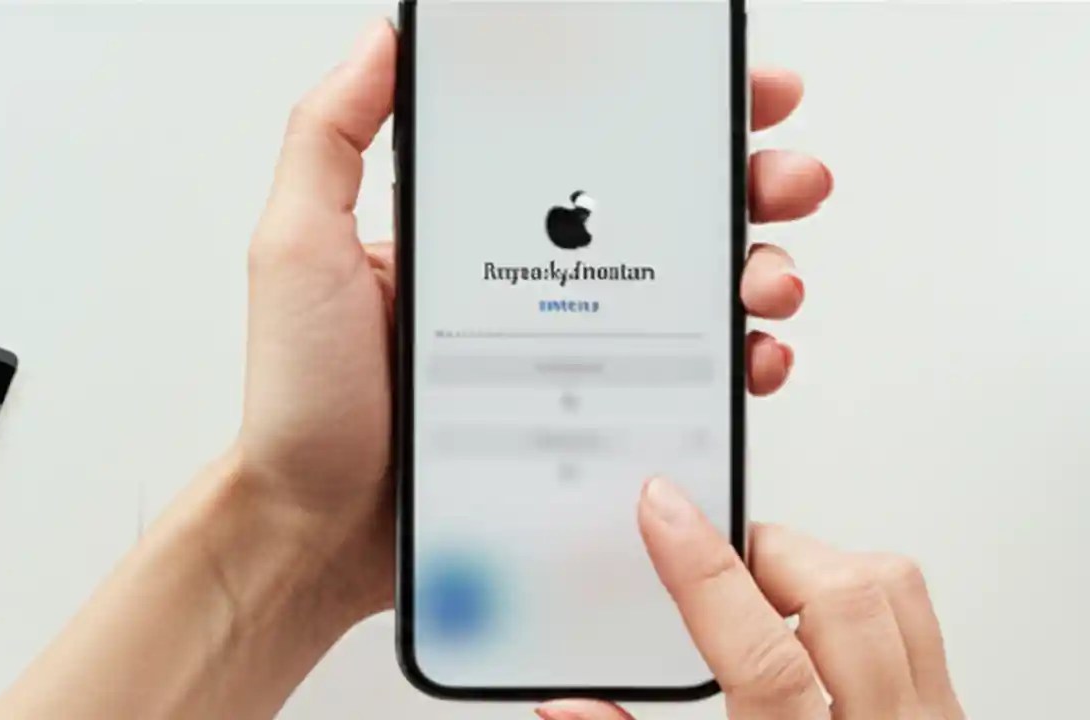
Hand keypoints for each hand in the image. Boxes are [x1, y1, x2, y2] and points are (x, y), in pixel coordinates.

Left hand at [230, 20, 832, 620]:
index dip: (675, 118)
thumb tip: (384, 40)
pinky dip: (740, 364)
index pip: (594, 155)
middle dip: (749, 186)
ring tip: (774, 279)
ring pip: (694, 297)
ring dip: (760, 272)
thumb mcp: (300, 246)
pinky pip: (687, 385)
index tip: (739, 91)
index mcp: (484, 232)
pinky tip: (756, 358)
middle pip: (668, 217)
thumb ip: (334, 139)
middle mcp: (539, 284)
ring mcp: (572, 355)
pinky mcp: (593, 423)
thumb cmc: (304, 399)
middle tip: (788, 178)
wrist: (316, 533)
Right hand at [537, 479, 963, 719]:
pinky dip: (864, 592)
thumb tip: (565, 708)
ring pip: (897, 593)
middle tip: (714, 557)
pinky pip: (920, 618)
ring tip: (765, 581)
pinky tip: (819, 618)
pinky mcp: (953, 719)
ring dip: (823, 564)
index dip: (702, 569)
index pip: (762, 655)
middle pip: (845, 601)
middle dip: (768, 552)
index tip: (662, 508)